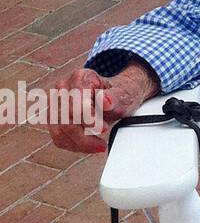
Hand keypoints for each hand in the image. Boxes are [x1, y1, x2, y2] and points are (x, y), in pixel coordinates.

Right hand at [42, 57, 159, 153]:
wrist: (115, 97)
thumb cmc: (118, 93)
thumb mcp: (123, 93)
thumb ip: (114, 97)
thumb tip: (106, 101)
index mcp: (81, 77)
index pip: (77, 101)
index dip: (88, 117)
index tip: (103, 128)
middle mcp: (63, 88)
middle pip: (66, 118)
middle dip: (85, 135)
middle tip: (102, 142)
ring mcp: (55, 103)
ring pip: (60, 131)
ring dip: (80, 143)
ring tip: (98, 145)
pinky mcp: (54, 119)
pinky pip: (59, 138)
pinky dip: (75, 145)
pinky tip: (89, 145)